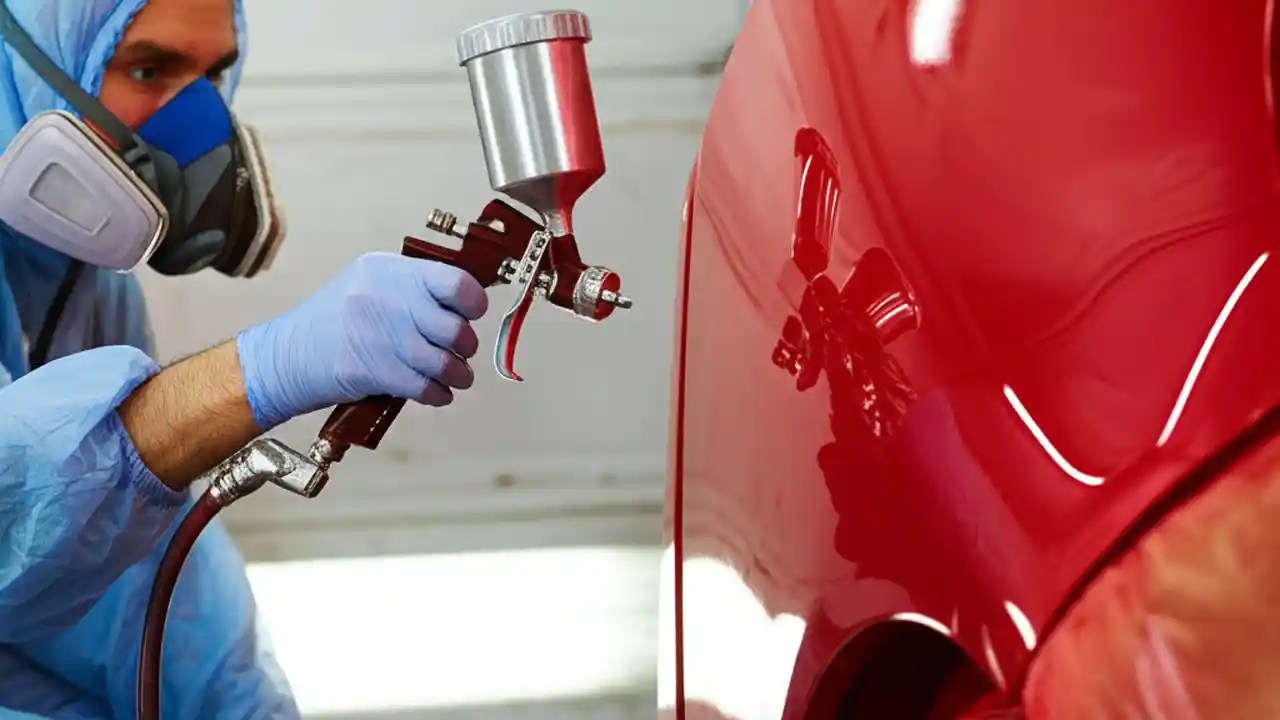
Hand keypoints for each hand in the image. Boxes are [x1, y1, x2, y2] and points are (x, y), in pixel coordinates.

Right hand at [236, 252, 488, 430]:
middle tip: (461, 351)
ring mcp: (380, 336)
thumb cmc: (334, 321)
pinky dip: (439, 394)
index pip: (455, 282)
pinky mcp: (374, 372)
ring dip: (459, 375)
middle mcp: (387, 299)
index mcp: (389, 270)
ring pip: (445, 362)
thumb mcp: (368, 283)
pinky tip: (437, 392)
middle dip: (466, 346)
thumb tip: (464, 299)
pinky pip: (426, 388)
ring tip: (457, 376)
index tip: (472, 313)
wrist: (286, 356)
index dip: (473, 303)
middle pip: (454, 328)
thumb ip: (413, 287)